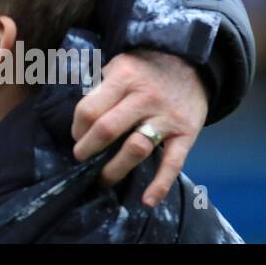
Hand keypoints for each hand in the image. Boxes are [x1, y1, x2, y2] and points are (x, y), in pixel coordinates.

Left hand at [71, 49, 207, 207]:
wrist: (190, 64)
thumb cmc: (145, 68)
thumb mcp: (118, 65)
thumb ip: (99, 87)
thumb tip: (78, 117)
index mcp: (123, 77)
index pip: (89, 109)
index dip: (77, 128)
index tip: (76, 136)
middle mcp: (144, 97)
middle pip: (107, 129)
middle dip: (88, 148)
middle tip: (81, 157)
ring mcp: (166, 117)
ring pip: (136, 148)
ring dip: (115, 168)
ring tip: (103, 177)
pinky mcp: (186, 134)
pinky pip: (172, 163)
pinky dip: (160, 184)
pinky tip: (147, 200)